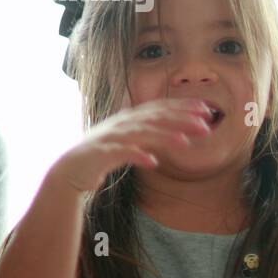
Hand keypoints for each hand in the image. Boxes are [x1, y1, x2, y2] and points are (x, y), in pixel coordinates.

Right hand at [49, 98, 212, 193]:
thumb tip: (176, 133)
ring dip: (164, 136)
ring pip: (142, 132)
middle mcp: (121, 124)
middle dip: (181, 119)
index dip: (183, 107)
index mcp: (128, 118)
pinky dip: (137, 155)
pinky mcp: (101, 153)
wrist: (70, 171)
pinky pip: (121, 153)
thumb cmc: (101, 157)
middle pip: (155, 117)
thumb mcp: (128, 141)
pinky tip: (152, 162)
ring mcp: (110, 137)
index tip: (207, 109)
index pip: (159, 107)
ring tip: (185, 142)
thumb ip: (148, 135)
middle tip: (206, 124)